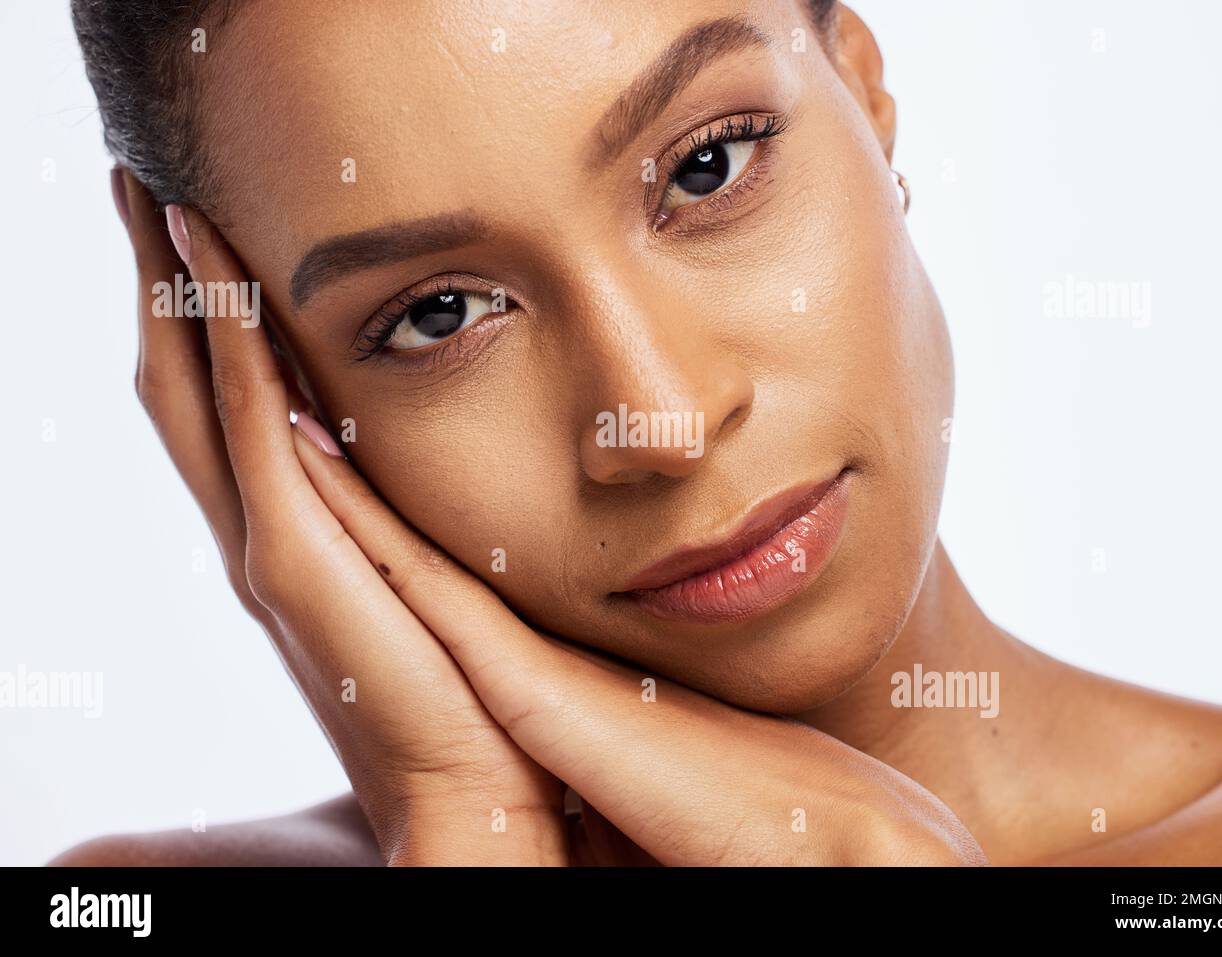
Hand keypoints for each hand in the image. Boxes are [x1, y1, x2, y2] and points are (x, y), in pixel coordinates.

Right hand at [119, 171, 567, 864]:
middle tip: (143, 182)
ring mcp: (272, 554)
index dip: (196, 319)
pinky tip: (222, 276)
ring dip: (177, 294)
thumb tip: (410, 466)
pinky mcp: (298, 572)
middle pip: (184, 387)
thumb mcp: (426, 590)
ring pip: (194, 399)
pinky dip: (229, 354)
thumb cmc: (465, 708)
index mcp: (294, 542)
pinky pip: (252, 439)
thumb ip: (398, 529)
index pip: (224, 408)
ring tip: (158, 197)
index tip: (192, 230)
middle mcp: (265, 539)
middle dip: (161, 283)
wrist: (474, 801)